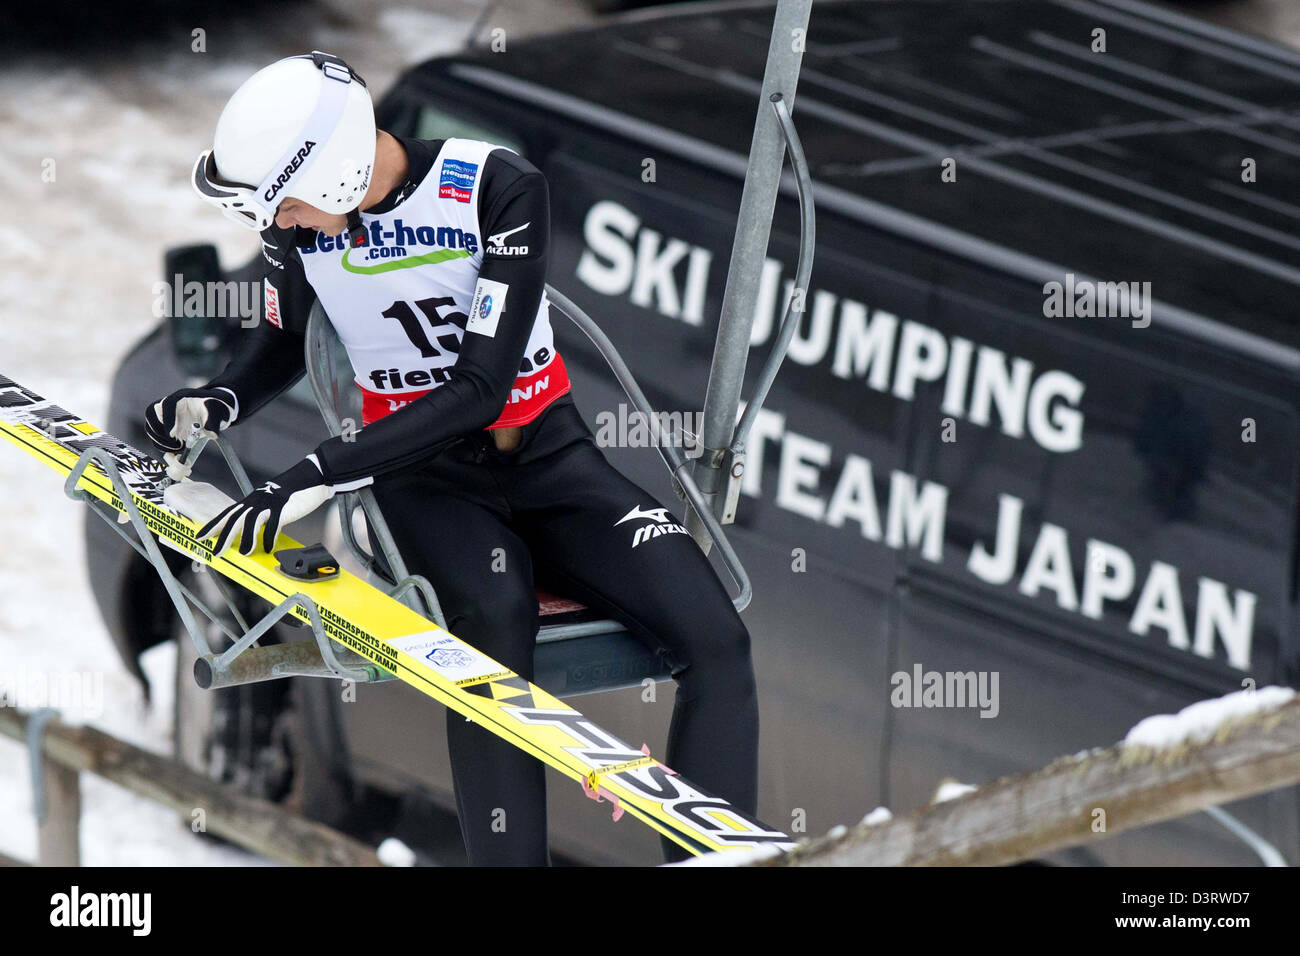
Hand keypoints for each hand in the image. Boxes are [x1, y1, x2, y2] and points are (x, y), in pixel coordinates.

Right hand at [144, 386, 238, 453]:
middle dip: (159, 431)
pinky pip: (155, 435)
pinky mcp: (164, 426)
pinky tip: (176, 448)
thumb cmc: (213, 407)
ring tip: (178, 446)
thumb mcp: (217, 412)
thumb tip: (212, 434)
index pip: (167, 404)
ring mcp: (164, 415)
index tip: (172, 434)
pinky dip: (162, 445)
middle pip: (152, 414)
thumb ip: (214, 422)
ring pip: (151, 426)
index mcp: (181, 397)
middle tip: (174, 442)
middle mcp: (169, 405)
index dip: (167, 419)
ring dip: (160, 440)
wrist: (212, 408)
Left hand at [198, 457, 333, 555]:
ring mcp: (269, 503)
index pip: (227, 513)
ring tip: (242, 553)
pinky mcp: (283, 507)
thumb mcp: (274, 503)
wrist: (313, 476)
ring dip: (245, 539)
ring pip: (250, 521)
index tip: (201, 536)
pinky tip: (267, 548)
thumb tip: (263, 532)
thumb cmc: (295, 490)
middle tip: (215, 552)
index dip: (213, 525)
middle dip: (222, 537)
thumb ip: (266, 517)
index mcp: (252, 500)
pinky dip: (269, 537)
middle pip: (234, 519)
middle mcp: (257, 501)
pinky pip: (274, 524)